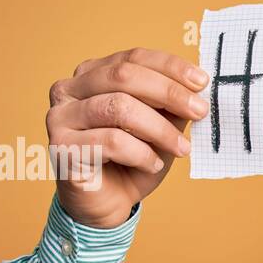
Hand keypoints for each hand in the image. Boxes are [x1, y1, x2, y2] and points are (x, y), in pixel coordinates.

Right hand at [45, 47, 209, 227]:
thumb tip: (196, 87)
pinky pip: (112, 141)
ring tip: (182, 149)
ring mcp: (60, 116)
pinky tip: (153, 164)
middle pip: (124, 76)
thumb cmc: (132, 161)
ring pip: (119, 107)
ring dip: (159, 128)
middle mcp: (70, 89)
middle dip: (169, 92)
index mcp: (92, 74)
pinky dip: (141, 153)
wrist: (108, 204)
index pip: (133, 58)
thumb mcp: (159, 128)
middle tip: (200, 111)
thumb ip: (170, 106)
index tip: (202, 81)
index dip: (170, 67)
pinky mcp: (61, 146)